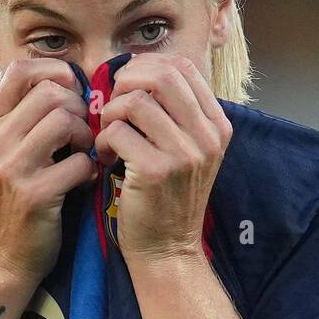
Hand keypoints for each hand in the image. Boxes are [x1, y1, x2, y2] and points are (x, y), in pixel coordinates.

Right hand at [0, 59, 96, 282]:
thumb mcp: (8, 154)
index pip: (20, 71)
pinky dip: (90, 172)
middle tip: (83, 134)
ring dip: (86, 137)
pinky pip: (78, 164)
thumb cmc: (16, 201)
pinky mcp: (35, 196)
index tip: (72, 93)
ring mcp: (12, 169)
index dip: (55, 72)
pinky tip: (84, 183)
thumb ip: (27, 119)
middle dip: (78, 109)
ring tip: (84, 156)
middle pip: (50, 93)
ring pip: (64, 121)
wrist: (3, 257)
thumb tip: (68, 82)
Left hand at [93, 54, 232, 263]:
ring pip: (134, 101)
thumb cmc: (168, 198)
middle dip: (125, 83)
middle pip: (161, 75)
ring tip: (108, 137)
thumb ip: (176, 113)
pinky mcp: (155, 171)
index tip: (128, 89)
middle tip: (113, 108)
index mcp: (217, 126)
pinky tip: (105, 159)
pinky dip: (102, 141)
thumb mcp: (188, 152)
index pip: (183, 68)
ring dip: (109, 115)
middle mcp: (207, 137)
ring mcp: (184, 154)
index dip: (147, 68)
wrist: (168, 250)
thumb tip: (140, 71)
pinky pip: (116, 131)